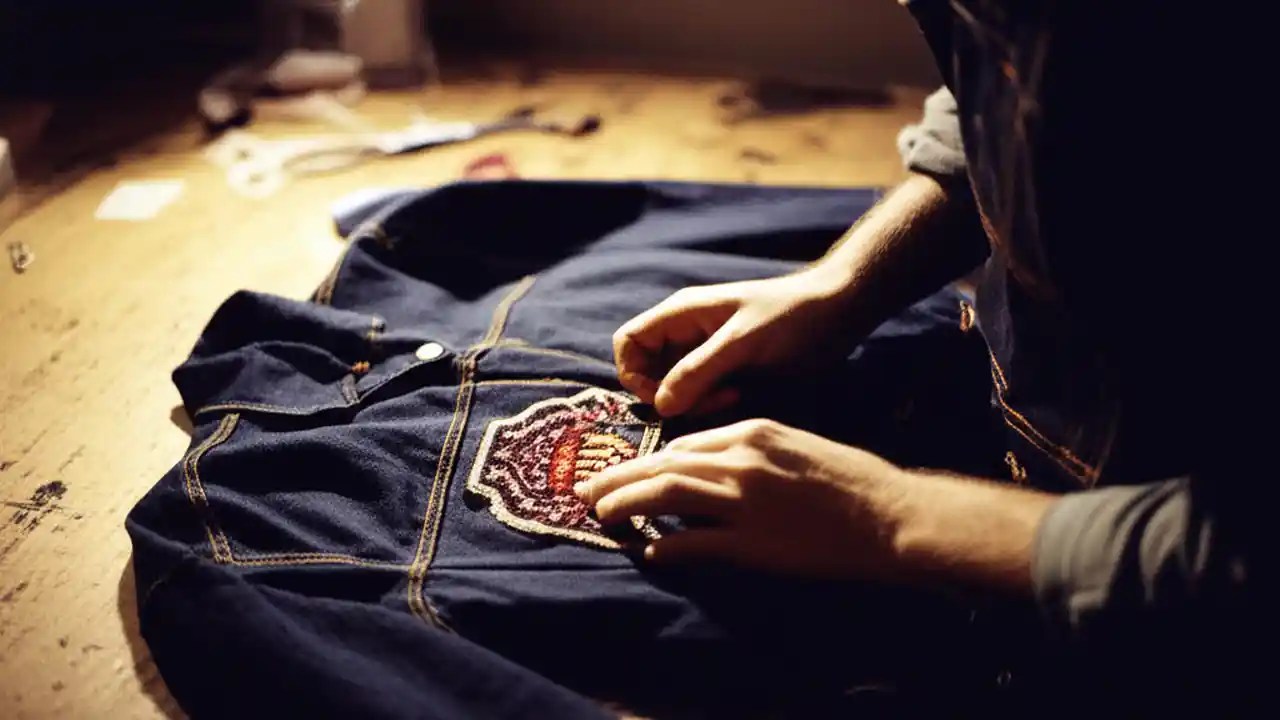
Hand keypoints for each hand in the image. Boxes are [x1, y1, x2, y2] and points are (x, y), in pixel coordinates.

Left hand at [575, 419, 1054, 590]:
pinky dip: (665, 546)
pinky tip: (649, 552)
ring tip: (599, 514)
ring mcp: (744, 502)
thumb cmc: (850, 479)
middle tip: (586, 489)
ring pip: (665, 495)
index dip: (646, 459)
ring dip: (625, 504)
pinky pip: (693, 542)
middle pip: (662, 464)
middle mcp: (741, 460)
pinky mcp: (752, 542)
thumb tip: (711, 466)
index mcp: (752, 432)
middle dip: (618, 477)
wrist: (888, 514)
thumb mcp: (795, 445)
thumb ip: (750, 451)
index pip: (682, 444)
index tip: (624, 470)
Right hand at [613, 268, 853, 416]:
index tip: (662, 398)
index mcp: (681, 314)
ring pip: (676, 388)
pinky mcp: (727, 371)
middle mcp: (687, 333)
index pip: (629, 342)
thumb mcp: (742, 343)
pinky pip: (702, 394)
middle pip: (650, 371)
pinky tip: (741, 398)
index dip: (633, 373)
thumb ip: (698, 372)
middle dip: (672, 394)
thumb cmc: (791, 318)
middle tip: (710, 401)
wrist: (841, 311)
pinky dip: (712, 403)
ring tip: (733, 397)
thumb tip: (660, 405)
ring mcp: (707, 353)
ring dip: (696, 402)